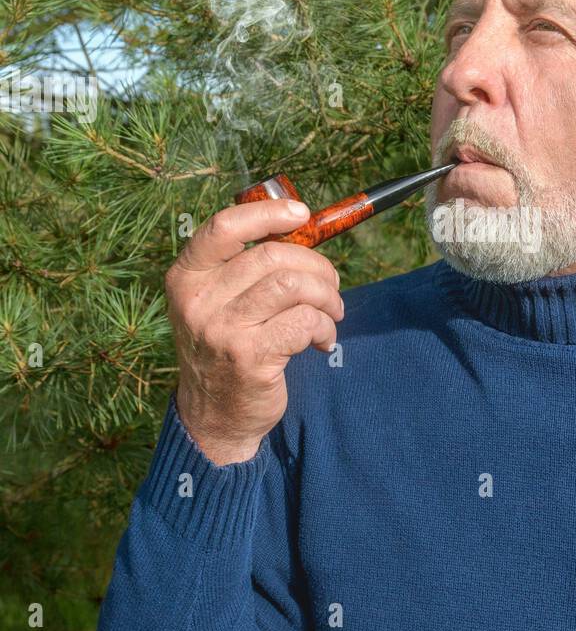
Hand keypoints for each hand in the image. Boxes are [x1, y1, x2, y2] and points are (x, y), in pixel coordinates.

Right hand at [165, 197, 343, 463]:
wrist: (214, 417)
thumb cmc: (228, 349)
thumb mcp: (218, 304)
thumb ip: (245, 269)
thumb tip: (301, 230)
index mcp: (187, 277)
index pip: (224, 227)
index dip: (267, 213)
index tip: (302, 214)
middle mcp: (198, 300)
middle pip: (272, 256)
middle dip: (316, 266)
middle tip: (331, 287)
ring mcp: (222, 329)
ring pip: (293, 285)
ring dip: (327, 296)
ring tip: (332, 313)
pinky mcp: (250, 357)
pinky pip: (305, 322)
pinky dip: (325, 327)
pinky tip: (324, 341)